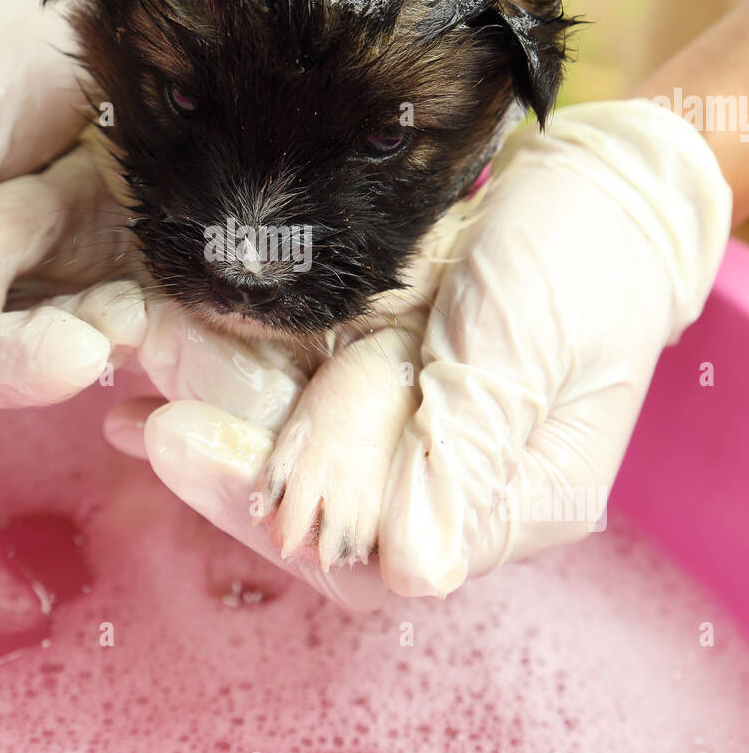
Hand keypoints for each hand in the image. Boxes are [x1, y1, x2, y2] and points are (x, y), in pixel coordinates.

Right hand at [0, 0, 133, 423]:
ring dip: (70, 353)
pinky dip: (120, 327)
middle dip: (2, 366)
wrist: (96, 16)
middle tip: (68, 353)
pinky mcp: (92, 292)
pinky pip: (100, 333)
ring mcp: (20, 296)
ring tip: (121, 322)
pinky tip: (144, 306)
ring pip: (26, 362)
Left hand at [105, 101, 731, 605]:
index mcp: (501, 502)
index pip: (372, 549)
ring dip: (216, 403)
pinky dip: (232, 366)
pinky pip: (292, 381)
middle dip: (228, 457)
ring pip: (290, 437)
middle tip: (151, 422)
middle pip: (316, 503)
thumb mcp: (529, 346)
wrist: (604, 181)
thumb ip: (470, 448)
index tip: (190, 453)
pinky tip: (163, 355)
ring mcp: (402, 421)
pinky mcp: (375, 366)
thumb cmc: (590, 259)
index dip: (275, 514)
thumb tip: (408, 572)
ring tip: (147, 360)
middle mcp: (440, 477)